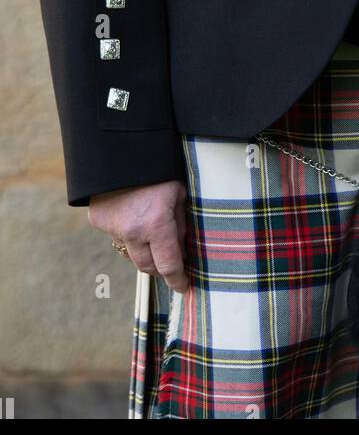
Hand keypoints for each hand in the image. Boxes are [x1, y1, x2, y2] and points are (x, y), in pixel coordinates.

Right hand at [89, 179, 189, 293]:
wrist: (122, 147)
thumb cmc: (159, 168)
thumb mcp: (179, 193)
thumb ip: (180, 223)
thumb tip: (182, 247)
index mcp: (157, 225)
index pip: (168, 265)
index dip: (177, 279)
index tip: (183, 286)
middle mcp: (133, 232)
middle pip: (148, 266)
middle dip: (161, 267)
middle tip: (171, 260)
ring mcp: (112, 228)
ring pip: (130, 252)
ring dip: (142, 249)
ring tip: (151, 229)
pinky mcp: (98, 221)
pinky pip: (116, 235)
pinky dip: (125, 231)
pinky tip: (131, 213)